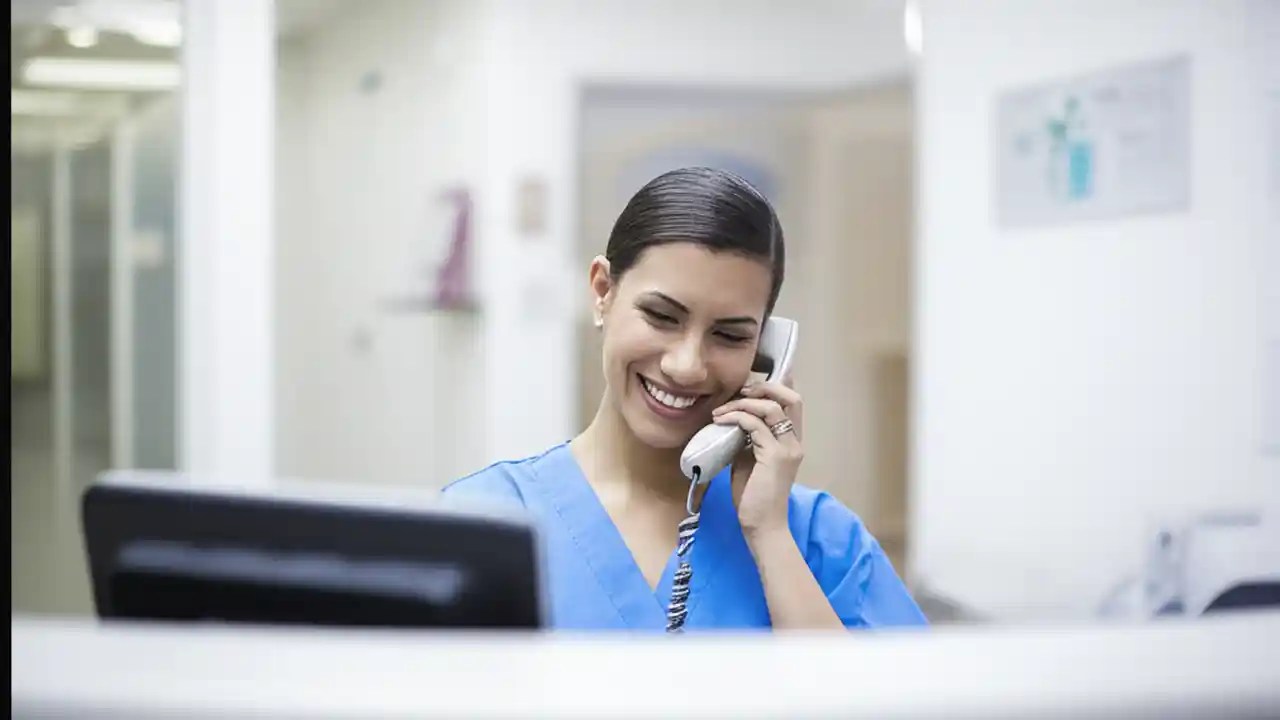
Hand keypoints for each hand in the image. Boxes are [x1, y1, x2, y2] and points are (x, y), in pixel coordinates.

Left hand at [710, 377, 803, 535]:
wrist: (761, 525)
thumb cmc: (754, 497)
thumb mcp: (750, 460)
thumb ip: (748, 439)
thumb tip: (733, 422)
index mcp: (791, 442)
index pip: (793, 403)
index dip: (774, 387)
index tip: (747, 388)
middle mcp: (795, 442)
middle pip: (792, 397)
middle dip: (764, 387)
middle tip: (739, 392)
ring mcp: (787, 448)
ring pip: (771, 408)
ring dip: (743, 403)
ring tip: (721, 411)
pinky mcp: (774, 456)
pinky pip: (755, 425)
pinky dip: (736, 418)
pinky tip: (719, 421)